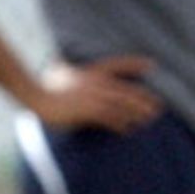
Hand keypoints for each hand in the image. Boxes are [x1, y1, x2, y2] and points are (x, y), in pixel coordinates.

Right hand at [32, 56, 162, 134]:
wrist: (35, 96)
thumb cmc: (47, 88)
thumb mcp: (64, 76)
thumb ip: (78, 79)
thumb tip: (78, 76)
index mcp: (90, 71)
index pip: (117, 64)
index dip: (134, 64)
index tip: (152, 64)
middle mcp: (94, 82)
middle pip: (125, 89)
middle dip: (143, 97)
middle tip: (158, 106)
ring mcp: (92, 96)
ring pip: (122, 104)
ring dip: (137, 112)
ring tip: (148, 119)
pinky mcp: (87, 110)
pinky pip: (110, 117)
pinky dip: (121, 123)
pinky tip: (127, 129)